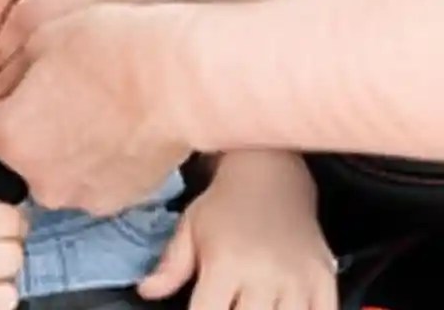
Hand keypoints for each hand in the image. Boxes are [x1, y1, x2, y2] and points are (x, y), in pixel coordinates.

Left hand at [0, 3, 196, 215]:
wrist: (190, 78)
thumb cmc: (123, 52)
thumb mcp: (43, 38)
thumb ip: (5, 70)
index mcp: (10, 138)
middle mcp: (40, 178)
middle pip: (3, 142)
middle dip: (6, 109)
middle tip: (26, 77)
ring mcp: (81, 194)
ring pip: (44, 159)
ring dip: (46, 130)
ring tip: (75, 93)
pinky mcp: (116, 197)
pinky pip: (82, 172)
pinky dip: (82, 149)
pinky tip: (102, 116)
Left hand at [138, 152, 337, 309]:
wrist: (272, 175)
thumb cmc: (225, 204)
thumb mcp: (189, 229)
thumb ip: (170, 266)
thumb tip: (146, 292)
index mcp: (226, 264)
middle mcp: (264, 275)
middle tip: (228, 306)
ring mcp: (298, 281)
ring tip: (252, 307)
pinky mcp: (325, 280)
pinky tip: (283, 309)